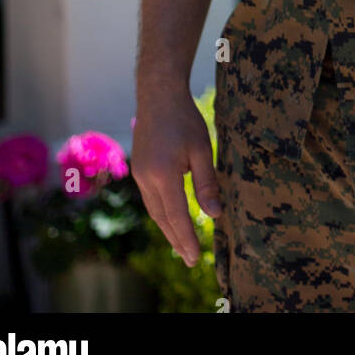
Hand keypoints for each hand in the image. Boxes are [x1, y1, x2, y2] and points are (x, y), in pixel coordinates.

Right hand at [131, 86, 223, 266]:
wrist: (158, 94)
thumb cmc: (185, 119)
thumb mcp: (202, 149)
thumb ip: (207, 183)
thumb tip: (215, 214)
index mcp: (163, 175)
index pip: (176, 216)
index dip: (186, 239)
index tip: (194, 258)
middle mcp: (146, 178)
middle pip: (162, 218)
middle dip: (176, 240)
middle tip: (189, 260)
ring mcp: (140, 173)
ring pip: (154, 210)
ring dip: (168, 228)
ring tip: (181, 244)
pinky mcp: (139, 168)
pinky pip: (150, 198)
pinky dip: (162, 213)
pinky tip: (171, 218)